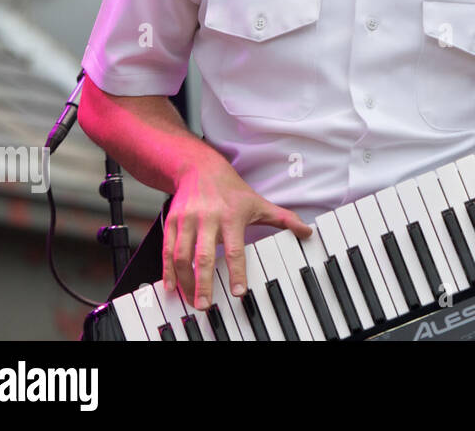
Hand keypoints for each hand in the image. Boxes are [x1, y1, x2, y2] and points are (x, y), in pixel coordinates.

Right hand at [162, 162, 312, 310]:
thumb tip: (307, 231)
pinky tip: (172, 286)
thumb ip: (284, 219)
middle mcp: (208, 219)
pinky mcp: (172, 222)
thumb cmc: (233, 190)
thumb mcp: (260, 203)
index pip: (235, 250)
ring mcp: (187, 220)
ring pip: (182, 256)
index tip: (238, 292)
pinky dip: (168, 270)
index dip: (237, 272)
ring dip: (185, 281)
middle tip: (206, 305)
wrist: (200, 168)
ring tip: (191, 299)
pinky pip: (167, 250)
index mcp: (232, 217)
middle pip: (204, 256)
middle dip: (204, 283)